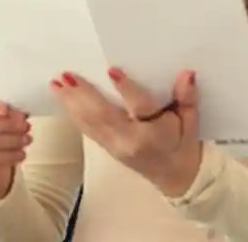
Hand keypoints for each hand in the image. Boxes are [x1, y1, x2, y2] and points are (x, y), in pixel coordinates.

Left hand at [52, 68, 200, 196]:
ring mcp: (115, 146)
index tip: (112, 71)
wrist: (174, 176)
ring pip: (90, 123)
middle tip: (67, 76)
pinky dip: (74, 113)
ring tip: (56, 84)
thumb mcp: (191, 122)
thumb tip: (186, 74)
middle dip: (83, 95)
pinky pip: (87, 130)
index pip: (139, 108)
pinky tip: (63, 99)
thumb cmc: (182, 144)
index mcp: (153, 135)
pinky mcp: (107, 148)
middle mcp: (129, 141)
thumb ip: (187, 98)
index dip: (127, 90)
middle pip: (103, 116)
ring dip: (71, 103)